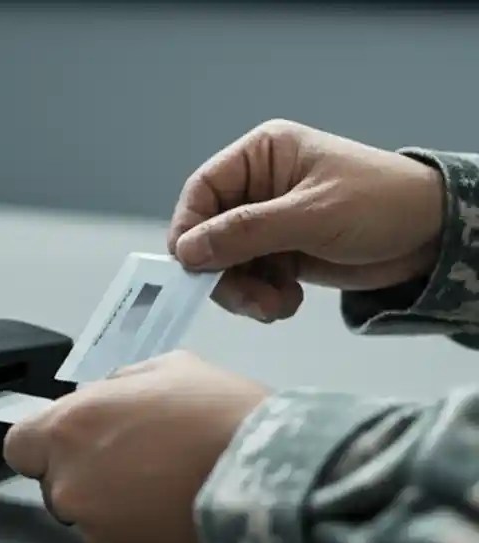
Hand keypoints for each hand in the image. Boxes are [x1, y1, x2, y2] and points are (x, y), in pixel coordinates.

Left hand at [2, 351, 267, 542]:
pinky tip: (170, 511)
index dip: (46, 443)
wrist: (271, 479)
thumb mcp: (171, 368)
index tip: (74, 443)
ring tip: (161, 487)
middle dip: (84, 471)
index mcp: (72, 424)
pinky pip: (112, 539)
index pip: (20, 443)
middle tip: (135, 462)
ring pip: (83, 512)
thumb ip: (120, 383)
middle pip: (52, 479)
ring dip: (109, 503)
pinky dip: (133, 530)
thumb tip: (105, 397)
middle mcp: (68, 477)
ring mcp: (90, 521)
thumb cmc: (225, 417)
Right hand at [167, 118, 444, 322]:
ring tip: (275, 306)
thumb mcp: (312, 215)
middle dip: (223, 271)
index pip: (203, 190)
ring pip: (226, 263)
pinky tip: (287, 302)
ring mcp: (268, 222)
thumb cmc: (380, 204)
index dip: (190, 229)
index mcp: (261, 156)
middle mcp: (257, 186)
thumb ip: (246, 232)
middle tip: (247, 300)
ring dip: (243, 291)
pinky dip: (261, 297)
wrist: (435, 235)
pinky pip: (249, 279)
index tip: (191, 267)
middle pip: (209, 233)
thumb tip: (187, 251)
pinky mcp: (281, 252)